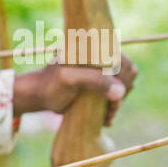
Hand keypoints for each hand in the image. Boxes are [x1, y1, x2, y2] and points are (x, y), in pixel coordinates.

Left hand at [13, 52, 136, 124]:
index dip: (123, 80)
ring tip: (106, 116)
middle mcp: (102, 56)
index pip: (124, 61)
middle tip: (109, 109)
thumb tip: (120, 91)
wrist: (39, 95)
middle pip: (128, 73)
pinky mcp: (100, 83)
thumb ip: (94, 81)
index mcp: (96, 48)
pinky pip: (117, 92)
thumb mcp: (69, 80)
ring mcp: (102, 70)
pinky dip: (114, 105)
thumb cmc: (51, 85)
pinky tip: (105, 118)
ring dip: (118, 101)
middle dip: (121, 93)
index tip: (112, 98)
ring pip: (124, 84)